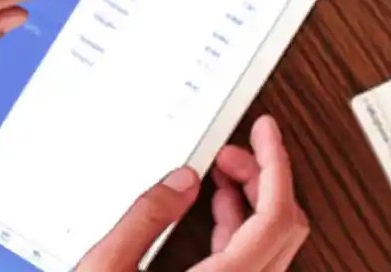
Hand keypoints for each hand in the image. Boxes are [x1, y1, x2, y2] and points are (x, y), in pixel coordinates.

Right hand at [78, 116, 307, 271]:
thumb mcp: (106, 269)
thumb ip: (145, 218)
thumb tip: (183, 180)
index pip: (275, 217)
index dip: (276, 166)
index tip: (266, 133)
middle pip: (284, 228)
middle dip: (264, 178)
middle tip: (233, 152)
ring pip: (274, 246)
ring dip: (255, 202)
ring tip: (222, 175)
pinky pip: (255, 262)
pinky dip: (243, 227)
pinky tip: (217, 209)